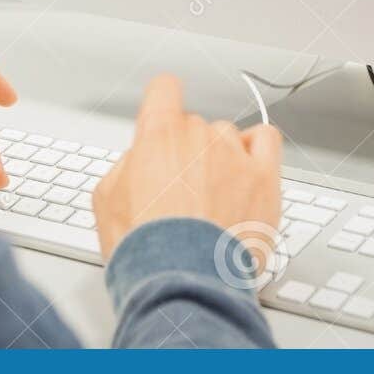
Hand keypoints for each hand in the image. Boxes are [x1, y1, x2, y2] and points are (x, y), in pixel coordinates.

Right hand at [94, 75, 282, 262]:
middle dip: (185, 151)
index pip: (163, 89)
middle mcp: (199, 136)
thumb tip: (139, 160)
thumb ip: (126, 165)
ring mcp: (235, 155)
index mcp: (158, 136)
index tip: (162, 114)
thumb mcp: (106, 200)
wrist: (182, 283)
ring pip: (228, 136)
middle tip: (180, 190)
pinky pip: (267, 139)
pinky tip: (247, 167)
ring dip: (220, 157)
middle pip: (194, 124)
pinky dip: (257, 147)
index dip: (161, 102)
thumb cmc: (145, 250)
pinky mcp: (264, 178)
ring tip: (213, 197)